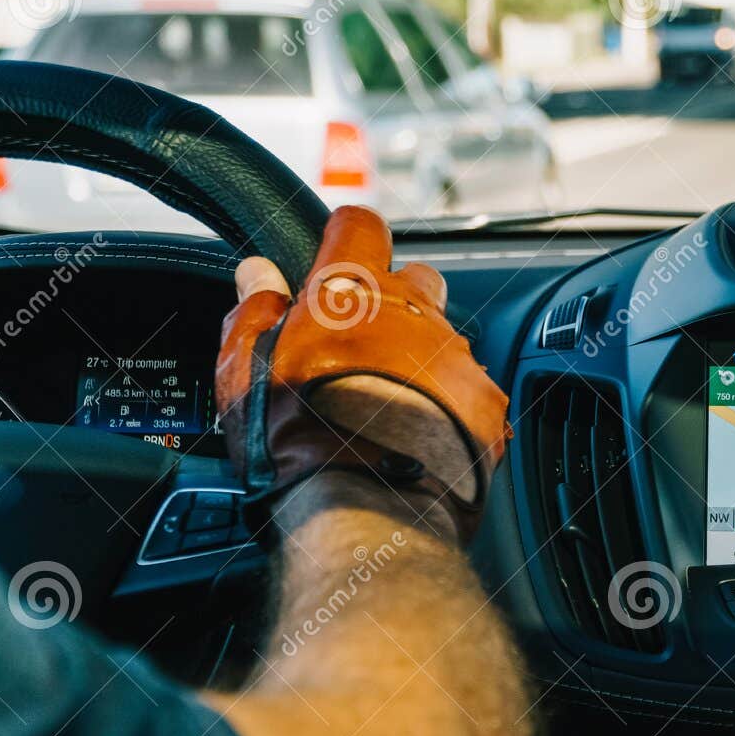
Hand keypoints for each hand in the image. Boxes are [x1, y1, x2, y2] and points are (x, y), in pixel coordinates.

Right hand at [216, 206, 509, 540]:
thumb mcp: (248, 370)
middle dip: (395, 299)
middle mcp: (415, 314)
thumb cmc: (301, 439)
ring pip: (446, 337)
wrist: (371, 508)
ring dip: (422, 356)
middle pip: (416, 280)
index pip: (360, 227)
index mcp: (353, 292)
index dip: (348, 236)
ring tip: (390, 402)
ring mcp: (458, 358)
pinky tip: (423, 434)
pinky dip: (451, 405)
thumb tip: (258, 273)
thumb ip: (255, 311)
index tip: (338, 249)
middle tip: (363, 340)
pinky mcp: (486, 405)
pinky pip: (472, 389)